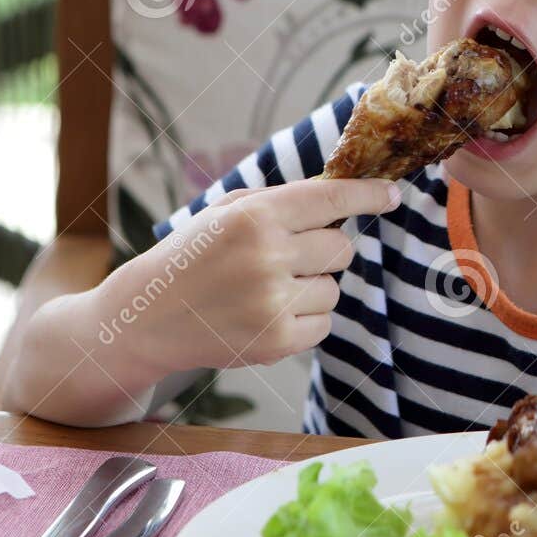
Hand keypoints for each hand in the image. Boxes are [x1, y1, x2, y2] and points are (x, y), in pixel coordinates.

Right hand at [101, 177, 399, 373]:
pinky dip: (305, 319)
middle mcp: (266, 256)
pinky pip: (324, 323)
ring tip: (265, 290)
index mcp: (254, 216)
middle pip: (341, 249)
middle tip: (288, 257)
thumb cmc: (192, 257)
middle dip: (324, 251)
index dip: (368, 195)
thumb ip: (281, 201)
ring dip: (311, 288)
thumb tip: (342, 197)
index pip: (330, 199)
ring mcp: (271, 302)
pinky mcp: (276, 341)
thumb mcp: (225, 212)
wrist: (145, 317)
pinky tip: (266, 315)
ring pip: (334, 289)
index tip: (392, 195)